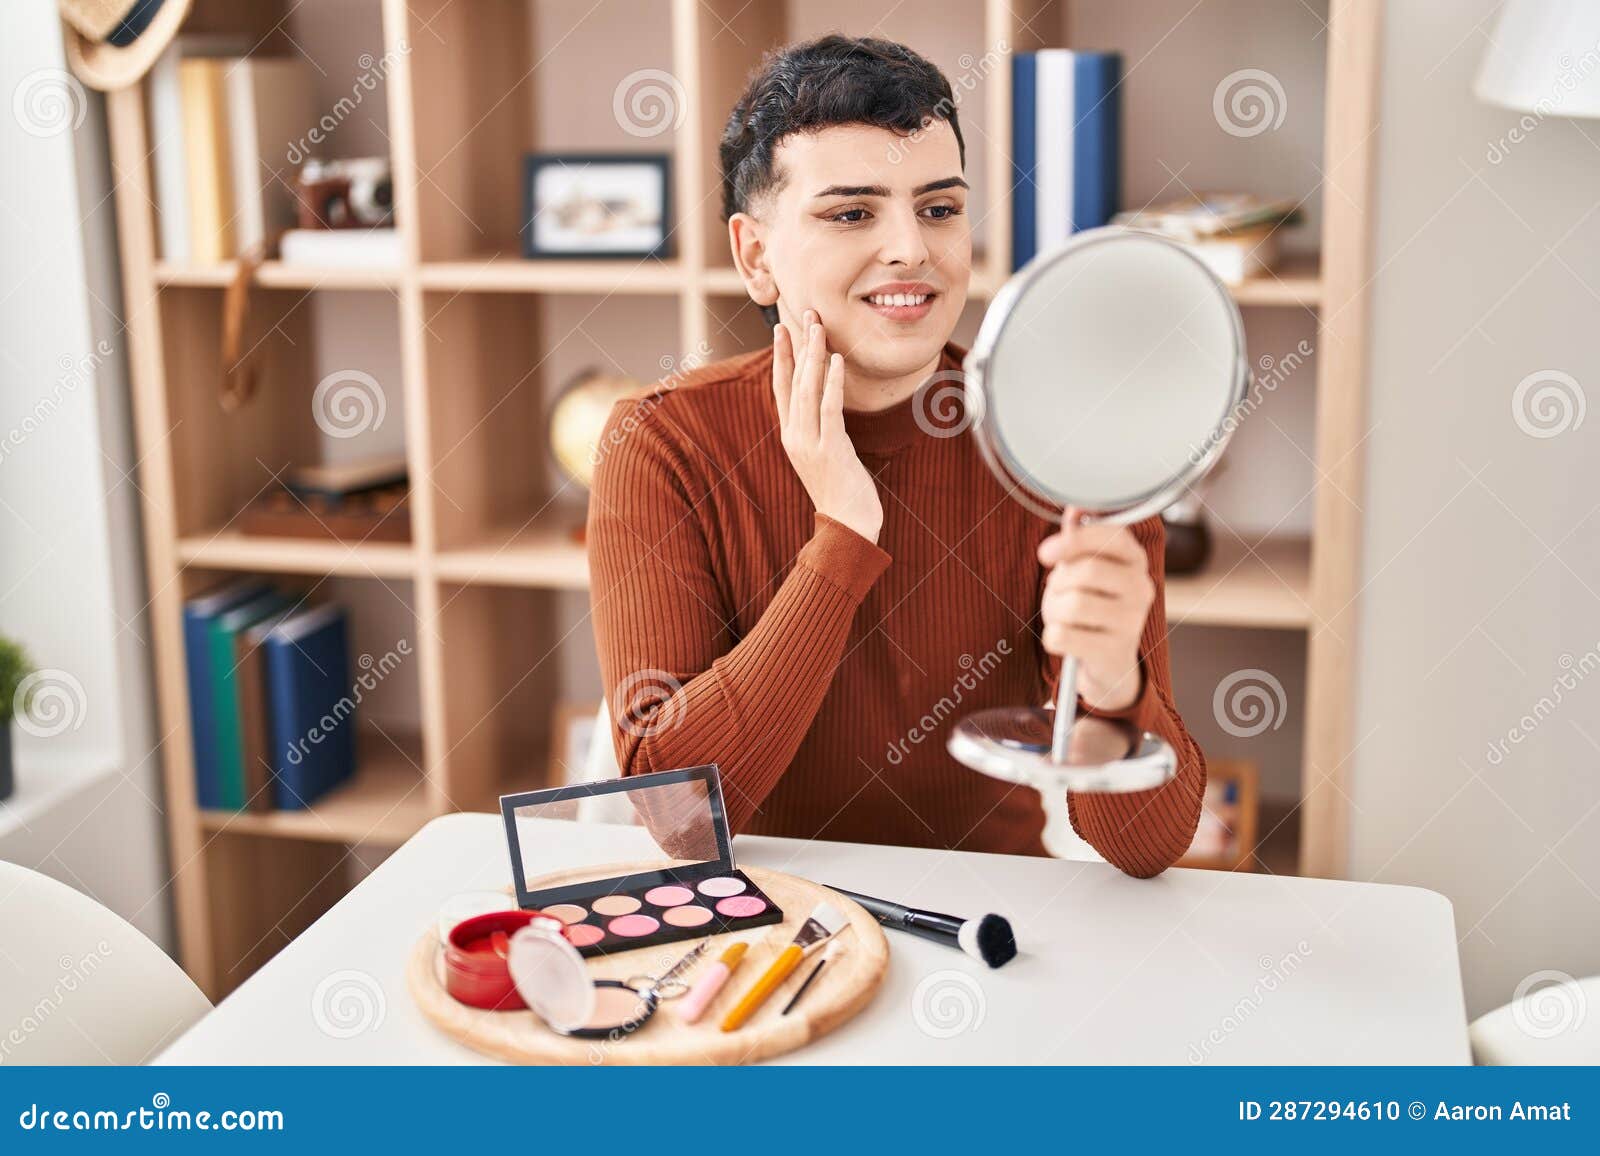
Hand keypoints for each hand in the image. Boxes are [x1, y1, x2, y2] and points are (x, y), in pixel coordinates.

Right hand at [772, 309, 882, 542]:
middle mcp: (795, 436)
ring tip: (818, 327)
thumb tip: (826, 403)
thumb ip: (821, 429)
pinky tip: (836, 360)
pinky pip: (829, 408)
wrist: (848, 528)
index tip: (783, 328)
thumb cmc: (842, 492)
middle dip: (799, 346)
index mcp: (791, 435)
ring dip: (813, 356)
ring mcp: (810, 443)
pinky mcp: (830, 449)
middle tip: (805, 314)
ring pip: (807, 389)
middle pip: (792, 382)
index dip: (782, 357)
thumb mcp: (825, 455)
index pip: (782, 388)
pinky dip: (831, 382)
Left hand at [1036, 506, 1154, 711]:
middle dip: (1058, 583)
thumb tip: (1075, 508)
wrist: (1109, 665)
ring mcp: (1132, 622)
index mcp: (1135, 560)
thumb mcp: (1087, 571)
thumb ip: (1080, 541)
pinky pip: (1062, 637)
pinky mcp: (1115, 652)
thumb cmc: (1094, 610)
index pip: (1111, 535)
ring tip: (1062, 619)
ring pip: (1072, 605)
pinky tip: (1066, 641)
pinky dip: (1053, 638)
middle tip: (1057, 595)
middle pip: (1086, 571)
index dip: (1074, 539)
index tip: (1045, 553)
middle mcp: (1141, 588)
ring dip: (1053, 612)